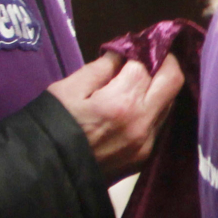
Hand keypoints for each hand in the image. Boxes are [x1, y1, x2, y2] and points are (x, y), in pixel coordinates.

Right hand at [48, 52, 185, 182]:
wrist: (44, 174)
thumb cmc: (51, 127)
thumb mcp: (67, 90)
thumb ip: (100, 69)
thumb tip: (122, 54)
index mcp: (121, 102)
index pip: (147, 65)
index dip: (143, 49)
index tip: (137, 43)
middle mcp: (142, 122)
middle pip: (173, 81)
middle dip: (166, 62)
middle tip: (152, 54)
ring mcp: (147, 142)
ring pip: (169, 103)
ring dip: (161, 87)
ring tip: (142, 79)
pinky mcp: (145, 156)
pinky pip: (159, 123)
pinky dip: (153, 108)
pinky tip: (137, 104)